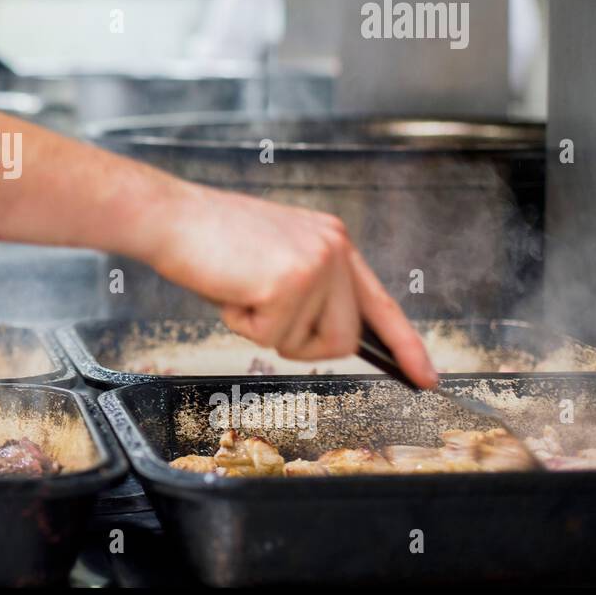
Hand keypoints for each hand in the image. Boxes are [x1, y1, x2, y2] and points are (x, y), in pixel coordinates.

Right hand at [146, 182, 436, 387]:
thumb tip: (328, 341)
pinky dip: (243, 325)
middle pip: (344, 339)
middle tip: (259, 313)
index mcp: (333, 240)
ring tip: (241, 291)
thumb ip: (308, 292)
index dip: (405, 344)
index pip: (381, 303)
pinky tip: (229, 289)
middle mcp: (333, 248)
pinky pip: (272, 339)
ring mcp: (315, 264)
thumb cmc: (207, 242)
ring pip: (308, 344)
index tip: (426, 376)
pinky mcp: (290, 282)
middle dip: (300, 343)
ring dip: (266, 332)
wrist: (169, 217)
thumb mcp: (273, 260)